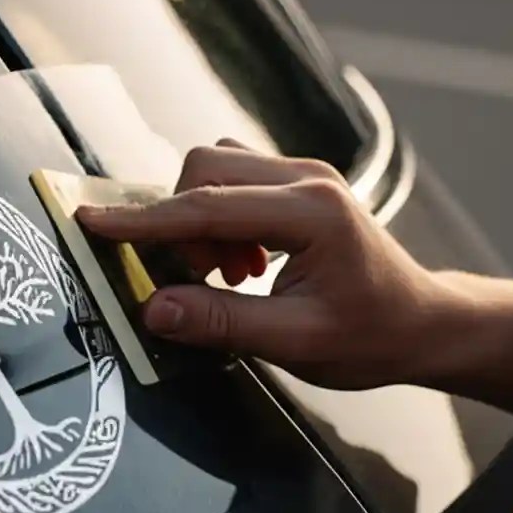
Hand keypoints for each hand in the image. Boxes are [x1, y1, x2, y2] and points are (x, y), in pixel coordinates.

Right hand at [78, 142, 467, 389]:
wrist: (421, 322)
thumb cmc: (370, 336)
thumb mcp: (296, 342)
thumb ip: (221, 323)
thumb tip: (154, 308)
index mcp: (312, 211)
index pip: (207, 206)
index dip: (143, 220)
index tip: (91, 222)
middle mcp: (307, 178)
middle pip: (205, 170)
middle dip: (178, 222)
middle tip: (194, 278)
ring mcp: (304, 175)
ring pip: (215, 171)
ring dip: (199, 220)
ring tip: (227, 275)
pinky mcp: (297, 184)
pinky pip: (233, 183)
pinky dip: (217, 220)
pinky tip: (241, 266)